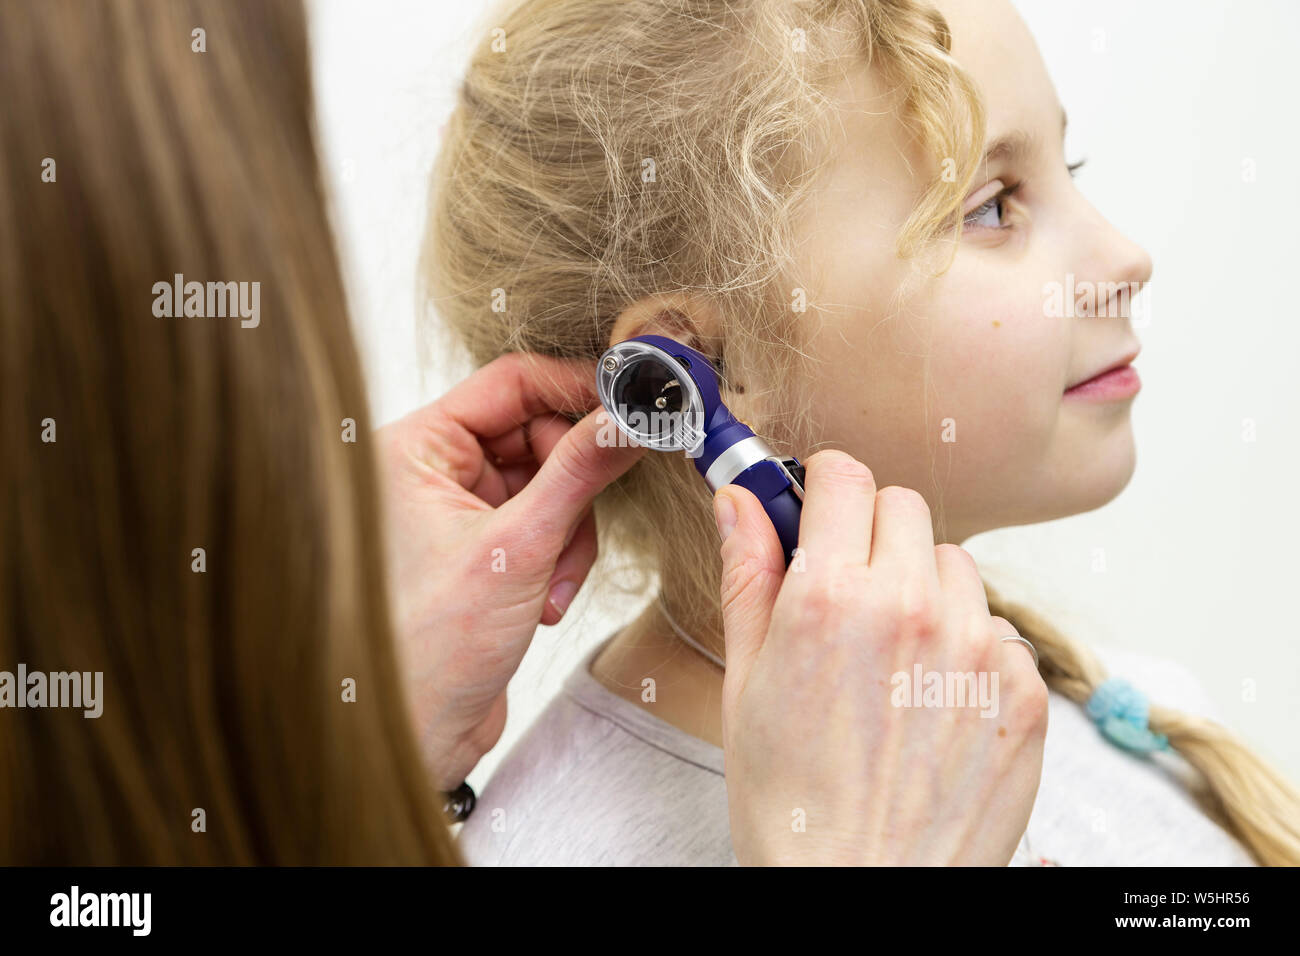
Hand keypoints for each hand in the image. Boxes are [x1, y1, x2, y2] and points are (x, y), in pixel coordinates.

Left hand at [377, 352, 644, 789]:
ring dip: (569, 533)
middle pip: (538, 434)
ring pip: (550, 483)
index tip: (632, 404)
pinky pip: (546, 523)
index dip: (576, 389)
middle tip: (585, 521)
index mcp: (416, 449)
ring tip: (552, 585)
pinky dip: (560, 558)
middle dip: (573, 486)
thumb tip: (629, 415)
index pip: (510, 383)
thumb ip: (580, 471)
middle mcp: (432, 471)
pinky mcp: (483, 547)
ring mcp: (458, 510)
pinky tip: (544, 603)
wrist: (420, 732)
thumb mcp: (521, 547)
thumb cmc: (432, 648)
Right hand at [716, 450, 1047, 864]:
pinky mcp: (1023, 691)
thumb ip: (749, 575)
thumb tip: (740, 498)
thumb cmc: (791, 804)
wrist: (863, 893)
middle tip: (848, 590)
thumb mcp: (745, 682)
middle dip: (871, 531)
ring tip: (892, 658)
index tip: (817, 510)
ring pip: (955, 564)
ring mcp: (979, 649)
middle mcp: (914, 608)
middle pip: (905, 506)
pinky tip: (931, 701)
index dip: (822, 487)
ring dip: (924, 587)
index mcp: (831, 598)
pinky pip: (997, 628)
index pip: (845, 476)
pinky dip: (968, 647)